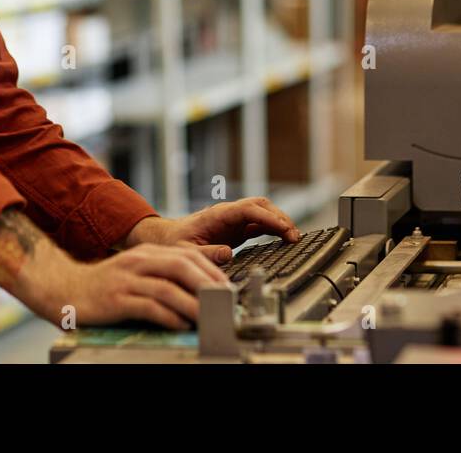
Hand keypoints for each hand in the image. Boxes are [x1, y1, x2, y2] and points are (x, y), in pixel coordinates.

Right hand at [50, 243, 230, 330]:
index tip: (226, 286)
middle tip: (224, 300)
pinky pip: (148, 307)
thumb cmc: (104, 285)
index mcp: (146, 253)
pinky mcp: (116, 300)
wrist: (64, 289)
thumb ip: (162, 276)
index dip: (210, 269)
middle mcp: (138, 262)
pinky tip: (180, 324)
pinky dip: (168, 316)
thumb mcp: (135, 272)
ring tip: (208, 316)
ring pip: (167, 288)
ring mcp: (126, 280)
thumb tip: (198, 290)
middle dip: (207, 284)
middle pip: (181, 266)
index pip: (187, 255)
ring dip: (192, 303)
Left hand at [126, 197, 300, 264]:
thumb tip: (228, 254)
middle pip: (261, 206)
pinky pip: (259, 225)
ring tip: (294, 238)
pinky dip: (273, 230)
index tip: (285, 229)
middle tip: (294, 236)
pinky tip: (284, 240)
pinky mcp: (236, 229)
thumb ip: (206, 253)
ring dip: (279, 222)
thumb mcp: (186, 250)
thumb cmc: (174, 243)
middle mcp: (229, 214)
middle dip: (280, 217)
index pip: (250, 209)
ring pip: (263, 213)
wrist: (166, 239)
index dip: (269, 218)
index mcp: (218, 215)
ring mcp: (234, 220)